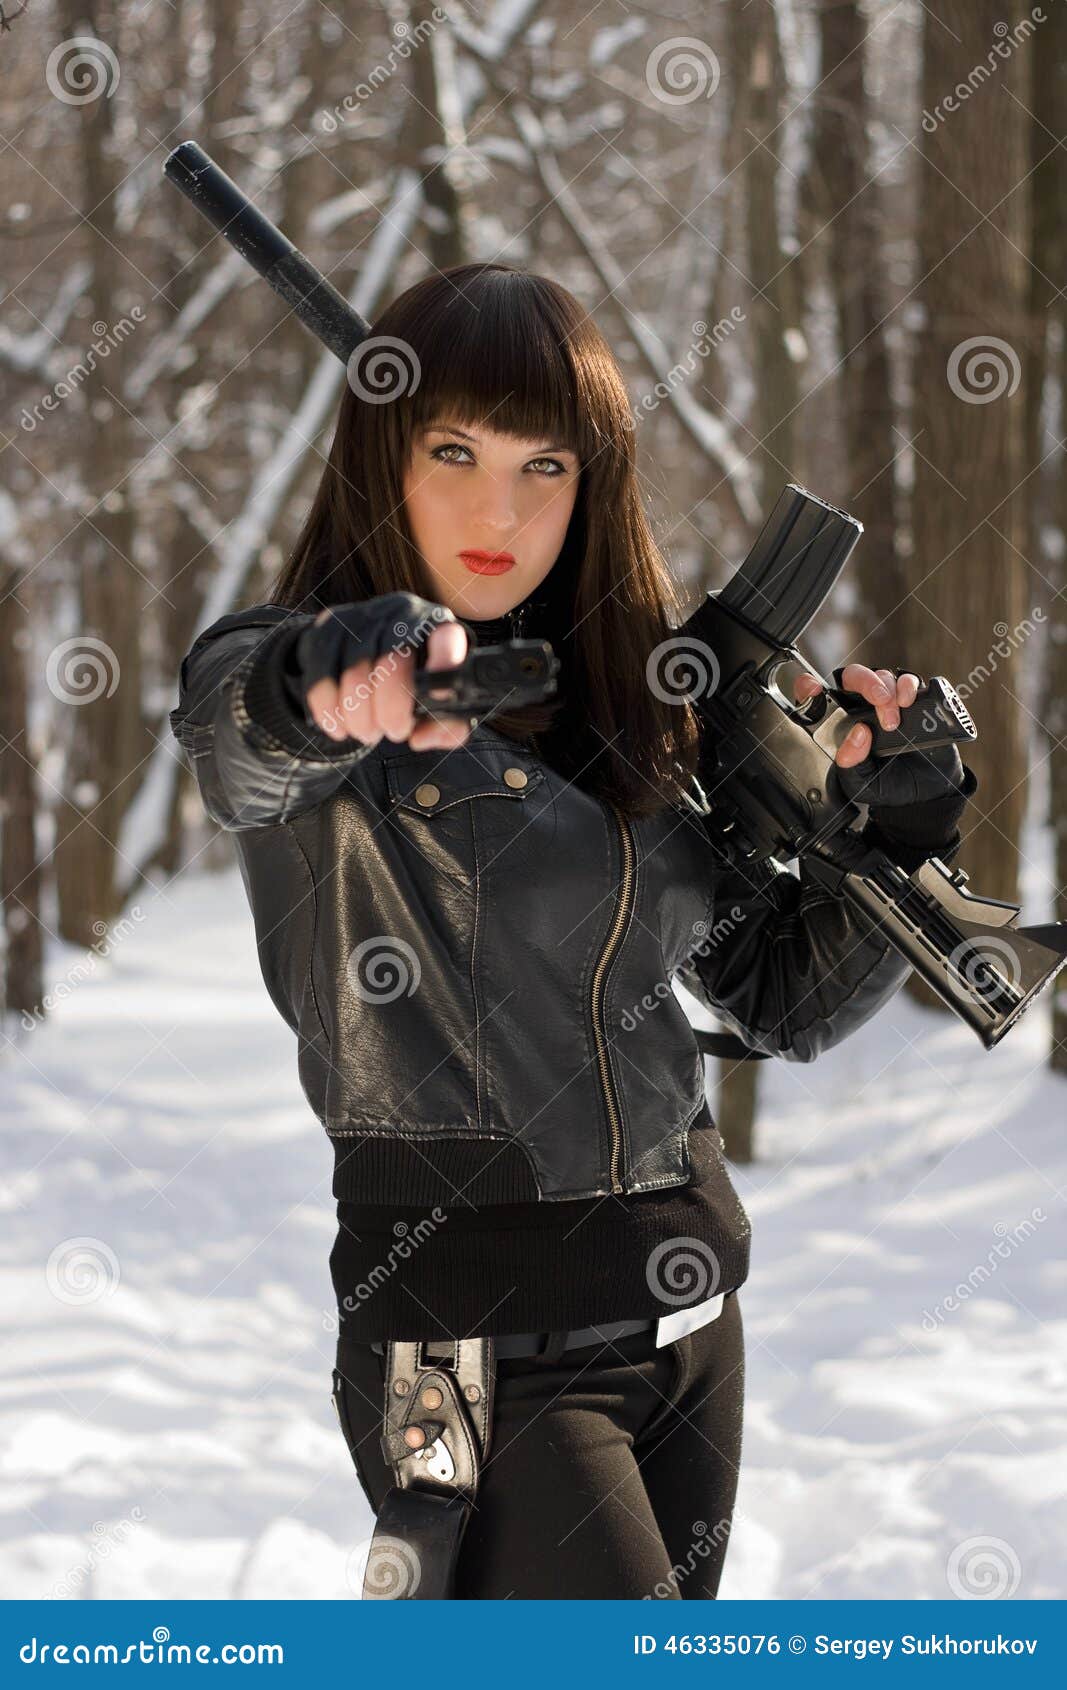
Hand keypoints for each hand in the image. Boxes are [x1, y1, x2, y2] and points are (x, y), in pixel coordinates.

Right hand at [296, 593, 473, 753]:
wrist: (370, 658)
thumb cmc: (414, 685)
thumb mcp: (441, 706)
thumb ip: (446, 728)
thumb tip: (419, 738)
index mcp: (438, 627)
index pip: (446, 637)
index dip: (444, 664)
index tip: (440, 696)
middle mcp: (401, 612)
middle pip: (392, 657)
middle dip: (391, 706)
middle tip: (393, 732)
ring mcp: (362, 615)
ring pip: (353, 667)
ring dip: (358, 713)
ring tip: (367, 733)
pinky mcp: (329, 626)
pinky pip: (322, 672)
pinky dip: (328, 709)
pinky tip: (339, 728)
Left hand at [793, 661, 964, 807]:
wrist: (923, 792)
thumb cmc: (886, 784)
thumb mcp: (860, 782)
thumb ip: (852, 763)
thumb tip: (857, 735)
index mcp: (837, 723)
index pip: (816, 697)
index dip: (810, 687)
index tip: (815, 690)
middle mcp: (860, 707)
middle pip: (854, 677)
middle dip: (865, 683)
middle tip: (878, 701)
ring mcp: (885, 702)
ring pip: (882, 677)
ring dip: (889, 692)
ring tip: (893, 721)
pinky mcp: (910, 701)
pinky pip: (907, 682)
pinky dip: (908, 686)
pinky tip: (908, 701)